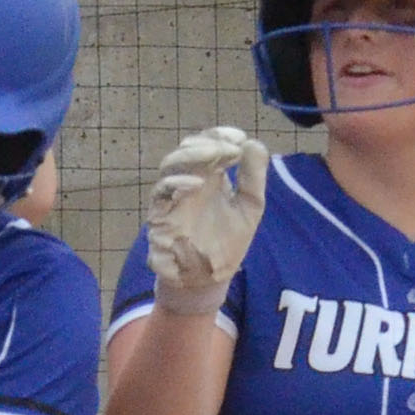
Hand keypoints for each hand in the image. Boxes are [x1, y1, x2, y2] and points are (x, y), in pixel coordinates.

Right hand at [143, 128, 269, 310]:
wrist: (210, 279)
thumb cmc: (228, 242)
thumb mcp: (250, 208)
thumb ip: (253, 178)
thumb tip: (254, 143)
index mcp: (210, 176)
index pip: (209, 144)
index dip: (220, 135)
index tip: (239, 138)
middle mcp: (188, 181)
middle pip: (187, 149)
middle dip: (207, 143)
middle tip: (230, 147)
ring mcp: (172, 197)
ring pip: (170, 164)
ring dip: (192, 156)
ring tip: (215, 155)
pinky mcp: (160, 215)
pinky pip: (161, 193)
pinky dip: (177, 183)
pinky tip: (198, 183)